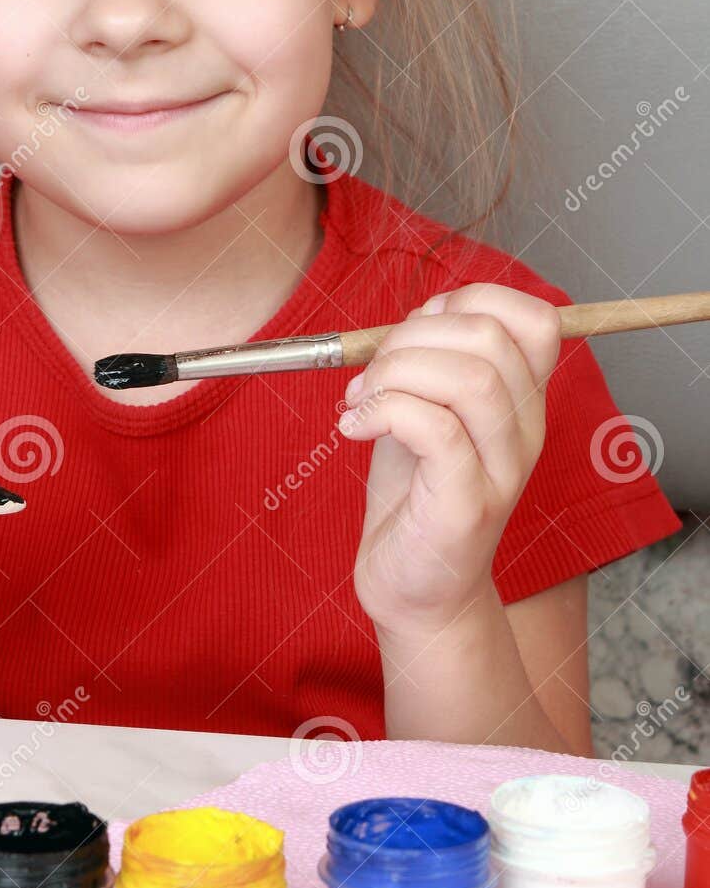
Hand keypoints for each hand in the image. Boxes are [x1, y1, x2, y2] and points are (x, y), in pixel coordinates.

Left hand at [339, 283, 561, 636]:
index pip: (535, 318)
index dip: (471, 299)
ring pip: (471, 380)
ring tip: (360, 401)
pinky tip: (353, 427)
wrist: (412, 588)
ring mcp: (501, 470)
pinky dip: (385, 412)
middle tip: (370, 373)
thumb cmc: (414, 496)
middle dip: (412, 336)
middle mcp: (524, 432)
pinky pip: (436, 429)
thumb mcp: (425, 411)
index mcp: (520, 401)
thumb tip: (425, 311)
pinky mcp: (467, 506)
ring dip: (396, 373)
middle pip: (492, 339)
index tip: (418, 327)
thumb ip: (432, 360)